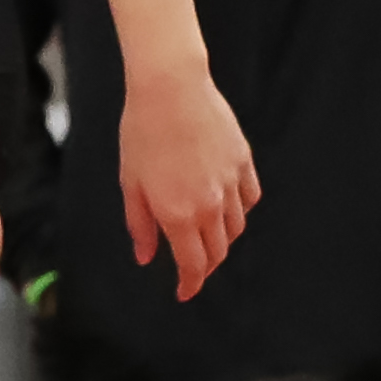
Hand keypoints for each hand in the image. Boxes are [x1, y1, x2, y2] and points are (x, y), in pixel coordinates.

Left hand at [120, 60, 258, 302]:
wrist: (171, 88)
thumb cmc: (142, 133)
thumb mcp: (131, 183)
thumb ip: (141, 224)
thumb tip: (146, 257)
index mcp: (179, 215)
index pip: (194, 265)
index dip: (190, 284)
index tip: (184, 292)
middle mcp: (210, 205)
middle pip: (219, 251)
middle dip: (206, 265)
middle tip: (192, 266)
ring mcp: (230, 183)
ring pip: (236, 227)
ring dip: (223, 238)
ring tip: (208, 233)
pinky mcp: (243, 162)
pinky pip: (249, 198)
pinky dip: (240, 209)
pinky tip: (227, 204)